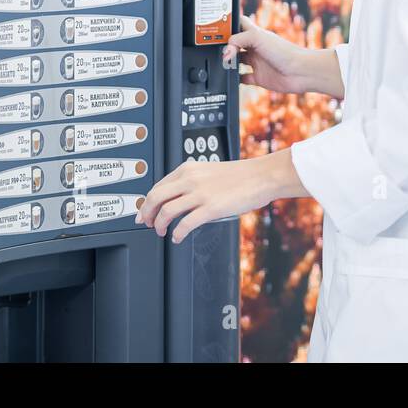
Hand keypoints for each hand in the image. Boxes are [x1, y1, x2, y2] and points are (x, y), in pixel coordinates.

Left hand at [135, 151, 305, 242]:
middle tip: (147, 224)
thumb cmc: (241, 176)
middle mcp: (190, 180)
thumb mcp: (209, 172)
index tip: (145, 212)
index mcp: (189, 169)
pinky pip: (184, 224)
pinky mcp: (210, 208)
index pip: (158, 186)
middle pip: (155, 198)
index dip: (147, 202)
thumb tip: (178, 200)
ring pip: (166, 212)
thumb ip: (192, 182)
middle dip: (146, 214)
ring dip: (159, 225)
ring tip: (162, 232)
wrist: (262, 176)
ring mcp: (199, 194)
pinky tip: (177, 238)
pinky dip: (177, 234)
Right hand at [223, 14, 311, 93]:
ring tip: (222, 63)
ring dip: (228, 63)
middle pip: (235, 44)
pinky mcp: (259, 78)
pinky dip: (235, 79)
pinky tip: (230, 78)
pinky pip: (243, 79)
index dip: (229, 25)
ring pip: (237, 62)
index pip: (239, 24)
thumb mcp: (258, 38)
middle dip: (224, 46)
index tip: (217, 30)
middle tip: (216, 50)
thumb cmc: (284, 51)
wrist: (300, 72)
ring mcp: (257, 63)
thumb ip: (240, 39)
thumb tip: (226, 49)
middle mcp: (255, 48)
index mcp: (255, 34)